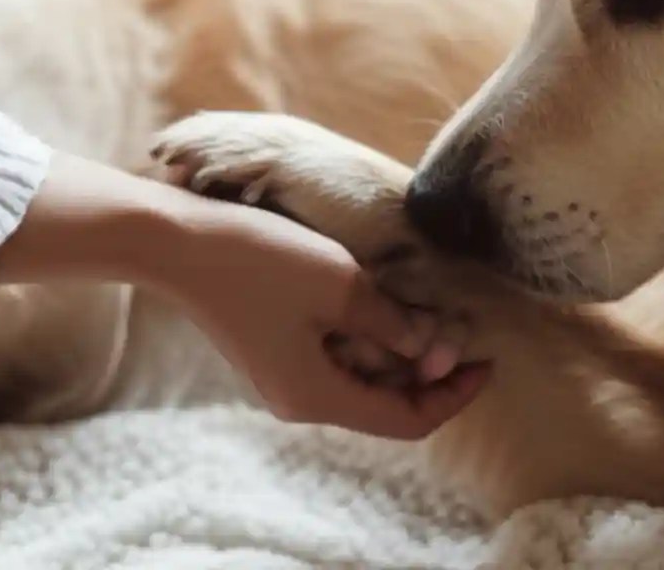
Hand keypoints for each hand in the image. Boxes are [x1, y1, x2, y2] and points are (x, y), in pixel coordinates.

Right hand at [154, 197, 489, 438]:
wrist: (177, 242)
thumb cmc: (259, 261)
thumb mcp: (342, 287)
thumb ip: (394, 323)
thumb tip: (429, 347)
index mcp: (319, 397)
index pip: (407, 420)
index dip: (454, 395)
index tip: (486, 359)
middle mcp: (301, 399)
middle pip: (386, 402)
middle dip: (428, 370)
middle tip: (459, 325)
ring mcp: (285, 375)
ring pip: (364, 378)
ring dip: (399, 351)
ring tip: (426, 308)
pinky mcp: (275, 349)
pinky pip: (337, 357)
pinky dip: (368, 338)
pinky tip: (381, 302)